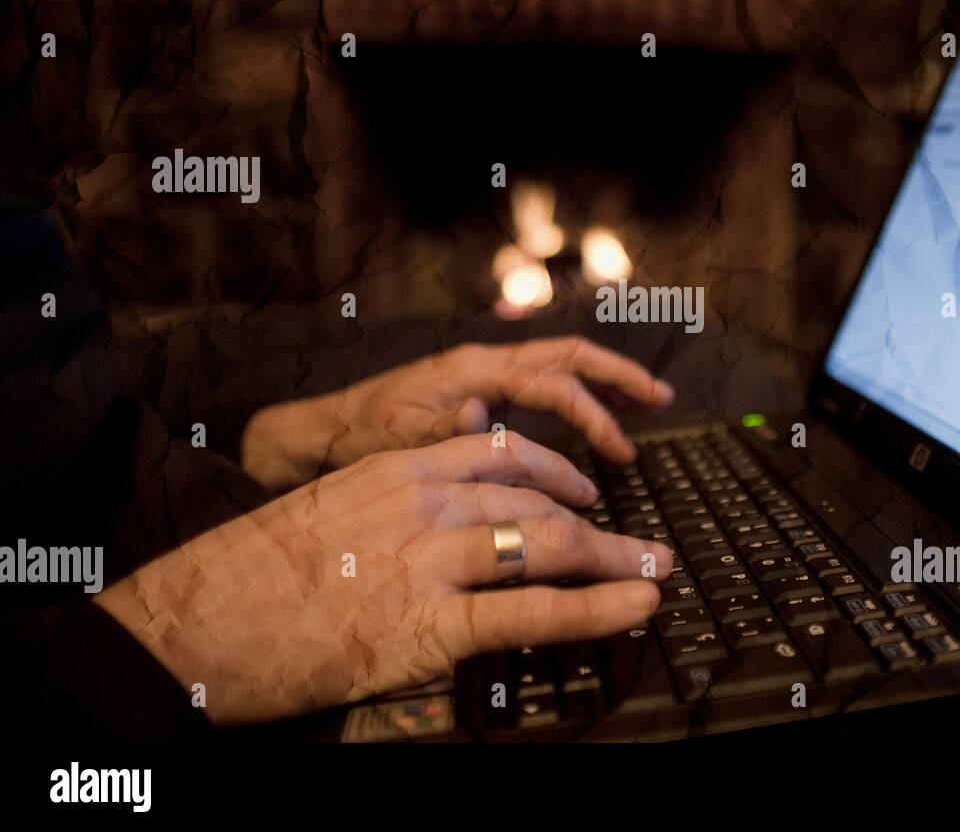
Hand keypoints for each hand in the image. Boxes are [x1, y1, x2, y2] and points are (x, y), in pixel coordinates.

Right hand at [96, 432, 671, 725]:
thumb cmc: (250, 574)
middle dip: (600, 523)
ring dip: (615, 559)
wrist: (192, 622)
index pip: (502, 451)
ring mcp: (429, 559)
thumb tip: (445, 530)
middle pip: (538, 501)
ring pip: (549, 545)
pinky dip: (597, 608)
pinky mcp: (427, 623)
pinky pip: (534, 610)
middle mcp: (423, 502)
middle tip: (640, 543)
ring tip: (653, 571)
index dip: (558, 469)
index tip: (585, 488)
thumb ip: (395, 510)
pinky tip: (636, 605)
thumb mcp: (332, 513)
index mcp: (398, 469)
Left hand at [241, 336, 673, 491]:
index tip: (621, 453)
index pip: (553, 385)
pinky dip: (578, 396)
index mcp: (471, 371)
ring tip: (648, 402)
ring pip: (561, 364)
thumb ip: (439, 429)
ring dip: (605, 380)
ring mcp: (484, 375)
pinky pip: (543, 384)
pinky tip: (596, 419)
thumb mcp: (393, 441)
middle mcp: (483, 363)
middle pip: (568, 354)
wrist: (322, 432)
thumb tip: (480, 415)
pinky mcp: (481, 392)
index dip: (593, 416)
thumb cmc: (357, 439)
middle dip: (617, 374)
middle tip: (660, 398)